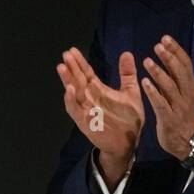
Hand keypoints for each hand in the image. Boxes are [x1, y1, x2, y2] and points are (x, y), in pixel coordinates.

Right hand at [57, 46, 143, 182]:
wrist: (128, 143)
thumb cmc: (129, 120)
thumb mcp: (131, 93)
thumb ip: (127, 74)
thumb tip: (127, 53)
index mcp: (98, 90)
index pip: (86, 73)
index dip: (80, 62)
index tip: (72, 50)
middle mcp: (89, 98)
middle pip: (78, 79)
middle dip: (72, 67)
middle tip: (66, 54)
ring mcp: (85, 109)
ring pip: (73, 92)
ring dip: (67, 80)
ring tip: (62, 67)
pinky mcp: (85, 121)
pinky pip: (75, 110)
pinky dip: (71, 100)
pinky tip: (69, 89)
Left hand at [141, 35, 193, 159]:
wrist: (188, 141)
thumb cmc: (182, 114)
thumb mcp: (182, 93)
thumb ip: (175, 77)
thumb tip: (168, 56)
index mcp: (190, 86)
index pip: (185, 64)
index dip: (176, 50)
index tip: (165, 38)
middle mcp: (186, 93)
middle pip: (179, 72)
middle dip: (169, 57)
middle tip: (158, 45)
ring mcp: (178, 106)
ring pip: (170, 86)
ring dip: (159, 72)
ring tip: (147, 61)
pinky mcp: (169, 118)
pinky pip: (160, 103)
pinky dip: (153, 92)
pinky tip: (144, 82)